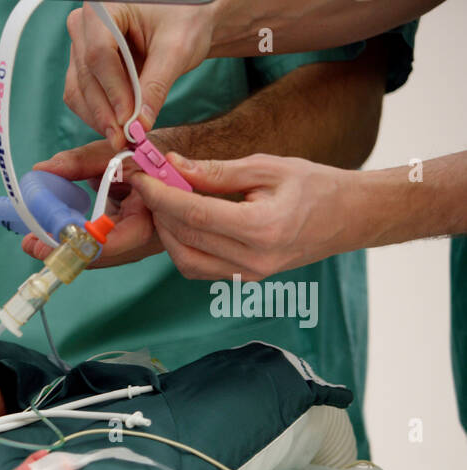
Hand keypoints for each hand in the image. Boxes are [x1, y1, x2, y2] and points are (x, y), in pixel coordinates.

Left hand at [21, 138, 168, 267]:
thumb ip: (80, 161)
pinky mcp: (129, 237)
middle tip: (29, 243)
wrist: (183, 160)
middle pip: (98, 257)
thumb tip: (41, 170)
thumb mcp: (118, 152)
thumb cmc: (157, 154)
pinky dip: (80, 239)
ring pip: (98, 255)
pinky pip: (102, 245)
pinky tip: (55, 233)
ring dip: (67, 248)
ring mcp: (137, 242)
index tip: (43, 242)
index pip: (107, 244)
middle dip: (62, 252)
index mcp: (148, 219)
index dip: (73, 246)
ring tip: (34, 240)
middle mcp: (145, 239)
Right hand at [63, 2, 214, 148]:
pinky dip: (98, 116)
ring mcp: (80, 47)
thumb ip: (157, 85)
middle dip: (104, 112)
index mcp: (105, 7)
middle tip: (123, 139)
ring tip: (123, 138)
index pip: (99, 53)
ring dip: (98, 118)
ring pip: (78, 91)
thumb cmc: (185, 19)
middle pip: (86, 75)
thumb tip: (139, 125)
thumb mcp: (178, 48)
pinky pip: (81, 97)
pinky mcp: (83, 68)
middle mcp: (85, 25)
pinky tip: (118, 129)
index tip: (128, 120)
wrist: (185, 21)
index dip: (112, 90)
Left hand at [128, 153, 356, 279]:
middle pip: (186, 238)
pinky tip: (182, 221)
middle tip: (148, 185)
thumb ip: (217, 171)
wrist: (350, 217)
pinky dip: (183, 246)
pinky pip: (200, 268)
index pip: (194, 214)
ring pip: (186, 261)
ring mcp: (248, 276)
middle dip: (159, 211)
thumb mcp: (267, 167)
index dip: (161, 195)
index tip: (141, 176)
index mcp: (262, 228)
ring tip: (164, 203)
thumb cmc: (315, 185)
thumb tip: (172, 166)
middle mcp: (253, 260)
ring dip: (167, 233)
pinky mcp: (244, 280)